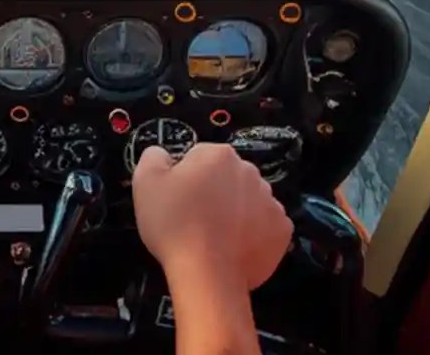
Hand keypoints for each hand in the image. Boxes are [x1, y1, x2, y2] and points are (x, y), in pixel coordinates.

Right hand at [132, 143, 291, 290]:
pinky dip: (252, 233)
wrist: (207, 274)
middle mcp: (250, 172)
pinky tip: (234, 247)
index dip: (185, 178)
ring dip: (234, 211)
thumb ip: (154, 157)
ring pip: (247, 200)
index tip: (177, 200)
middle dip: (213, 191)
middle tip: (193, 218)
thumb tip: (164, 155)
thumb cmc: (174, 224)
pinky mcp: (283, 231)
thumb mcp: (146, 183)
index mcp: (219, 154)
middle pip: (226, 177)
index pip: (199, 157)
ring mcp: (271, 201)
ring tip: (215, 237)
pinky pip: (264, 225)